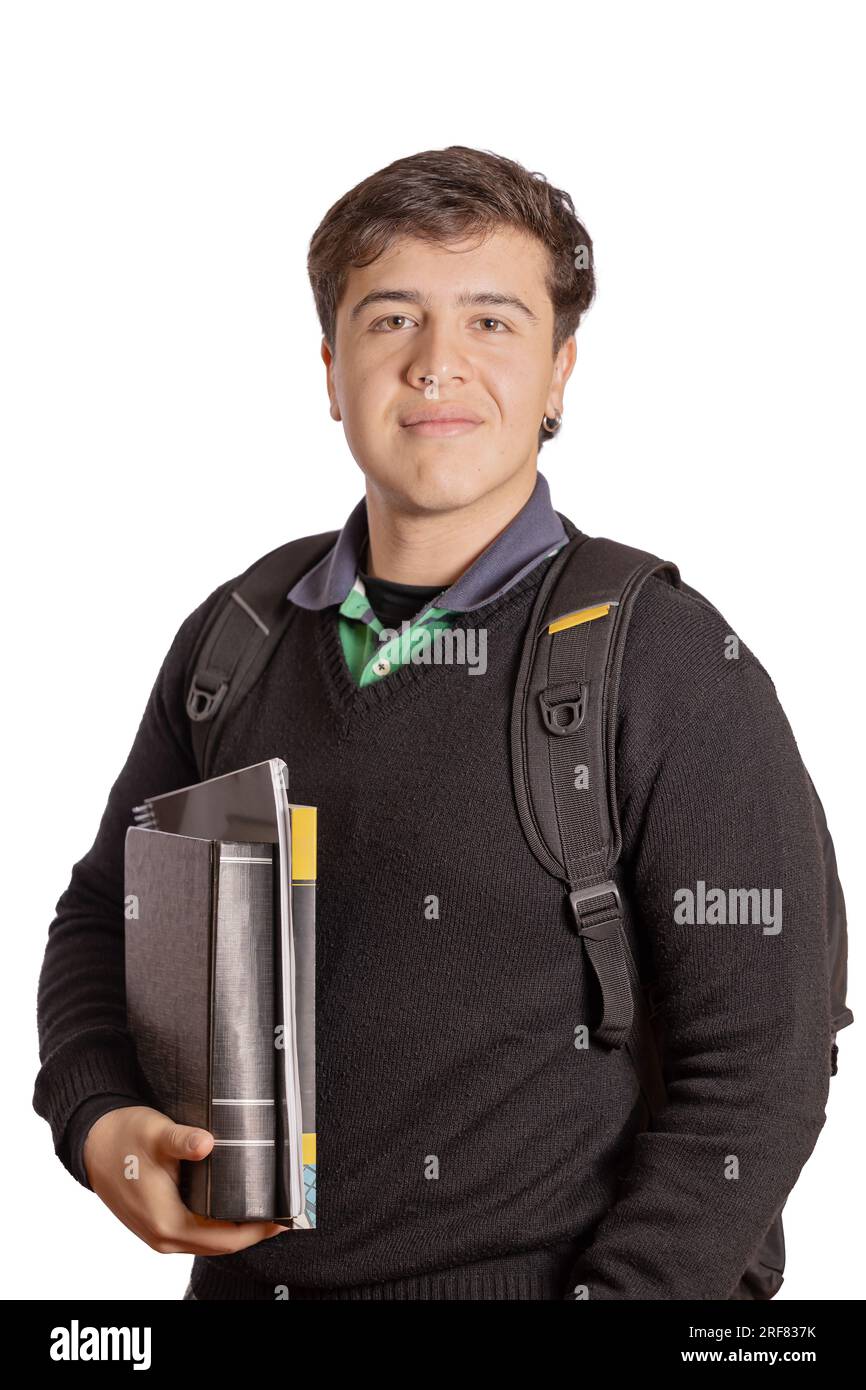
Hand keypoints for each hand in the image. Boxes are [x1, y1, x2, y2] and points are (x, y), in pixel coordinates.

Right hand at [83, 1105, 287, 1253]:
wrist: (92, 1143)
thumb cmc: (123, 1137)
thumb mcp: (155, 1133)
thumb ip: (182, 1140)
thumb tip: (206, 1143)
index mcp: (167, 1223)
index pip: (225, 1240)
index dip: (258, 1231)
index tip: (285, 1218)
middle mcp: (164, 1237)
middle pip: (222, 1245)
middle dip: (254, 1230)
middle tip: (285, 1211)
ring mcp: (160, 1233)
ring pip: (210, 1240)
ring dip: (238, 1228)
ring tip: (267, 1206)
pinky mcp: (159, 1224)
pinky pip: (198, 1231)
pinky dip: (220, 1223)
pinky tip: (237, 1204)